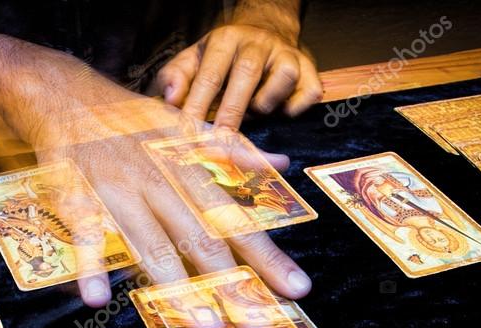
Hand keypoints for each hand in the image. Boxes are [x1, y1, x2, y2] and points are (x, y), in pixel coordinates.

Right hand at [20, 70, 311, 307]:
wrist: (65, 94)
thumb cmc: (129, 119)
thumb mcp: (185, 126)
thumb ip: (232, 150)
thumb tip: (281, 162)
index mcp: (188, 169)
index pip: (235, 219)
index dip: (267, 256)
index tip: (297, 289)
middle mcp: (159, 182)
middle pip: (201, 238)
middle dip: (231, 283)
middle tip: (257, 324)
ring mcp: (118, 191)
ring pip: (151, 242)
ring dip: (177, 285)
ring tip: (203, 323)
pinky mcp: (78, 198)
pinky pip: (83, 235)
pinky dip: (88, 265)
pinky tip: (95, 298)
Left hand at [151, 22, 321, 127]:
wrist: (262, 33)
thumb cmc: (221, 57)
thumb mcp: (193, 60)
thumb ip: (176, 77)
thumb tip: (171, 98)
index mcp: (226, 39)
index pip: (211, 74)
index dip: (198, 105)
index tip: (187, 131)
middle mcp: (258, 43)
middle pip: (247, 73)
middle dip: (232, 112)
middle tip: (219, 140)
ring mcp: (286, 55)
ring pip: (284, 76)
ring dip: (267, 103)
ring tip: (255, 112)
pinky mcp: (309, 70)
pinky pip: (308, 93)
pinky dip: (294, 108)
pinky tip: (279, 112)